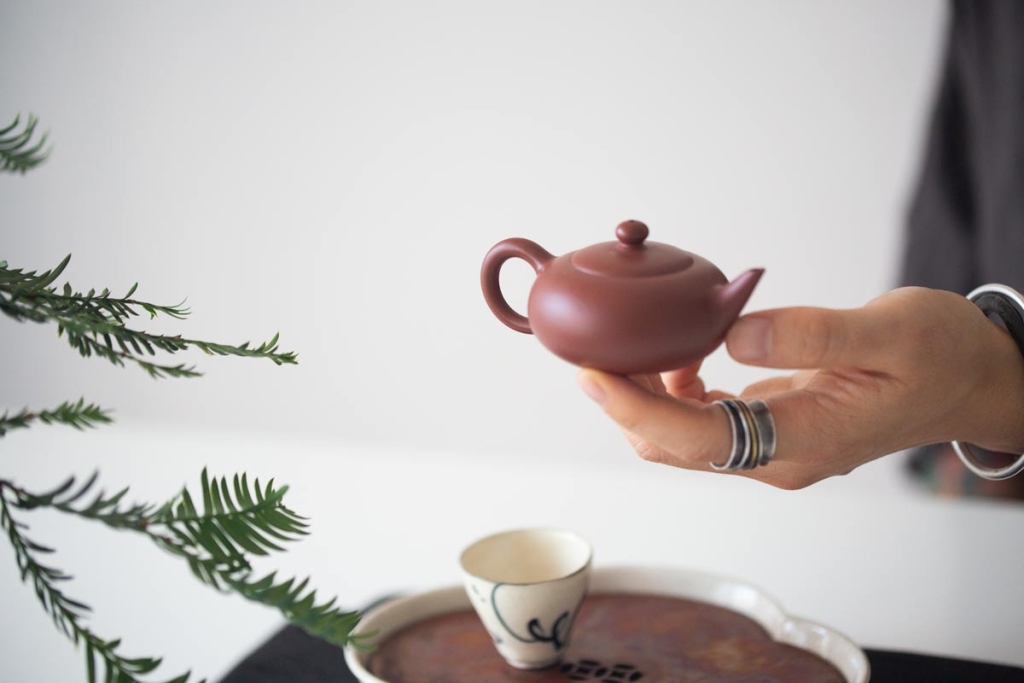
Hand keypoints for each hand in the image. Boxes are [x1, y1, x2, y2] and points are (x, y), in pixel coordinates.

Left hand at [576, 287, 1023, 488]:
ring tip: (631, 340)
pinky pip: (705, 419)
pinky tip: (680, 350)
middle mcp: (777, 456)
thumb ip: (810, 335)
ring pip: (682, 435)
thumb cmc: (940, 356)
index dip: (634, 406)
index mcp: (802, 441)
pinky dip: (676, 388)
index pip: (695, 437)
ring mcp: (771, 447)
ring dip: (647, 394)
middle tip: (598, 343)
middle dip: (626, 400)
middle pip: (674, 443)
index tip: (590, 372)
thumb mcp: (889, 334)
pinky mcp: (770, 428)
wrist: (970, 381)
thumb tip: (732, 335)